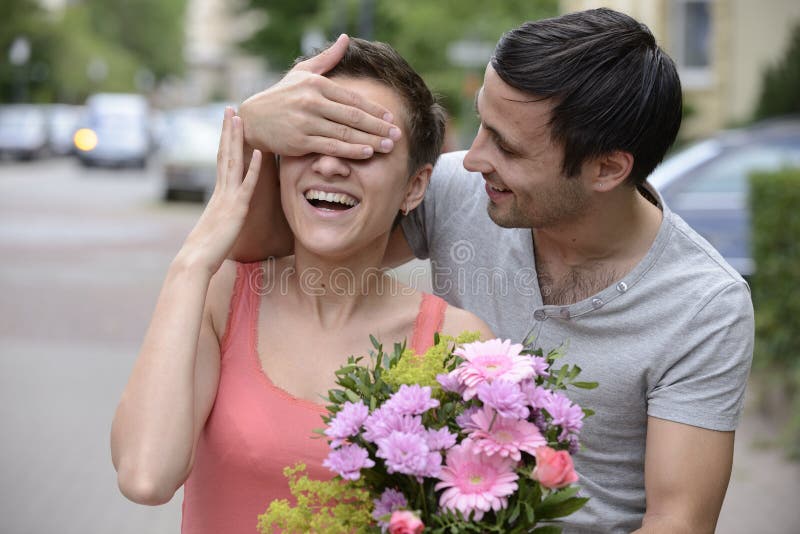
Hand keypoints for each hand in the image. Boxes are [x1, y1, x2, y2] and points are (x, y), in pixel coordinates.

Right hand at [178, 107, 261, 275]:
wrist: (195, 261)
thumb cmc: (206, 251)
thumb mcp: (218, 228)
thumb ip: (223, 217)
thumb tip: (226, 216)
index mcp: (218, 194)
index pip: (222, 161)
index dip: (226, 141)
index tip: (229, 123)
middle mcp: (222, 191)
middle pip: (225, 154)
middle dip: (229, 131)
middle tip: (231, 108)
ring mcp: (228, 198)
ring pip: (234, 162)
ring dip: (238, 139)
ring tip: (241, 118)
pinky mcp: (237, 210)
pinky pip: (247, 185)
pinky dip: (254, 168)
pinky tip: (261, 153)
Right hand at [239, 34, 401, 159]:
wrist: (253, 119)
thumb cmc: (282, 96)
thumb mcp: (302, 73)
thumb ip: (327, 58)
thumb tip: (346, 38)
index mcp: (316, 85)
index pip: (352, 98)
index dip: (375, 109)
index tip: (392, 117)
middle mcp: (312, 102)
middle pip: (353, 116)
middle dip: (379, 126)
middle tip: (397, 134)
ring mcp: (306, 122)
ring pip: (345, 133)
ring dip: (370, 141)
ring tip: (388, 146)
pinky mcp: (299, 141)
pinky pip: (331, 147)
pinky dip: (351, 150)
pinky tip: (367, 154)